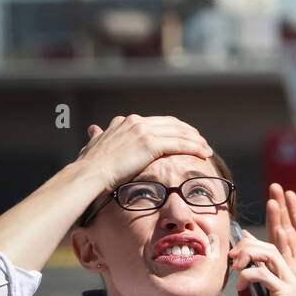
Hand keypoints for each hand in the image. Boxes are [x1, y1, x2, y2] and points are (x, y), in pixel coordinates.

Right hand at [75, 115, 211, 193]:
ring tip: (206, 149)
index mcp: (125, 122)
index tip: (185, 136)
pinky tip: (204, 154)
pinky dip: (194, 148)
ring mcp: (143, 131)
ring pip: (178, 133)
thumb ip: (98, 136)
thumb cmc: (89, 166)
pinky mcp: (150, 143)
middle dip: (189, 133)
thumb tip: (93, 130)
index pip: (157, 122)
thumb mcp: (93, 145)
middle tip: (202, 142)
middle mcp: (135, 122)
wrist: (89, 173)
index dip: (174, 129)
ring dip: (196, 141)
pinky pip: (179, 144)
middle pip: (171, 124)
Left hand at [228, 231, 295, 295]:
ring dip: (248, 254)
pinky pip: (265, 274)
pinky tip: (240, 285)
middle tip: (231, 255)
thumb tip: (238, 277)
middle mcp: (289, 281)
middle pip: (269, 248)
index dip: (251, 243)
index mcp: (281, 283)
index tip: (234, 242)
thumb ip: (247, 293)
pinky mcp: (288, 294)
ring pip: (270, 255)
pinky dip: (249, 275)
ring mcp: (291, 286)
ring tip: (234, 265)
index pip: (269, 253)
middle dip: (247, 246)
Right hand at [266, 183, 295, 295]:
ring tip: (272, 199)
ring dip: (276, 219)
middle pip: (287, 230)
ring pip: (280, 240)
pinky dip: (278, 240)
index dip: (294, 212)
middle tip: (274, 186)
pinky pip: (281, 258)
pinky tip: (276, 224)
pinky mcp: (292, 280)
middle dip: (280, 208)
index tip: (289, 193)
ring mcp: (295, 270)